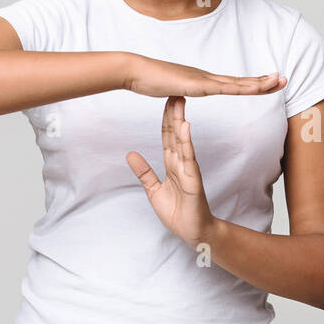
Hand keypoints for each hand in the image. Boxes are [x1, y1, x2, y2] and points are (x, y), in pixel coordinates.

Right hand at [124, 52, 287, 98]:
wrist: (135, 71)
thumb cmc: (149, 80)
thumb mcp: (171, 90)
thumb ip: (180, 92)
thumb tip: (182, 93)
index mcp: (203, 81)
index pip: (233, 83)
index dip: (252, 83)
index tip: (269, 83)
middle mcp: (207, 78)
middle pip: (241, 81)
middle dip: (264, 81)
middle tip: (284, 78)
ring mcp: (202, 80)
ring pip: (237, 83)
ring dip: (259, 83)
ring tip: (278, 81)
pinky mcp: (196, 85)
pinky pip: (223, 88)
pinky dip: (240, 87)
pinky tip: (254, 88)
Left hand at [125, 97, 219, 247]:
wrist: (193, 232)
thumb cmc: (177, 213)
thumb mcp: (153, 190)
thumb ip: (144, 172)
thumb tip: (130, 154)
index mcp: (172, 165)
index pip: (168, 137)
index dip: (165, 119)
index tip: (165, 100)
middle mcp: (181, 163)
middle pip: (176, 134)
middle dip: (174, 113)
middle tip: (174, 91)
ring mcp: (188, 170)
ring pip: (183, 141)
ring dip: (180, 122)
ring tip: (180, 102)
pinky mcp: (193, 180)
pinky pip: (189, 158)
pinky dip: (187, 142)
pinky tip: (186, 128)